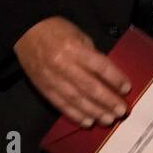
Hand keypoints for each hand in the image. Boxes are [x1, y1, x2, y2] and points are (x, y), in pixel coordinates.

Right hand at [13, 16, 131, 127]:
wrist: (26, 32)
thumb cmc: (57, 30)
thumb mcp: (80, 35)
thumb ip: (92, 54)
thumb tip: (107, 74)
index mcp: (74, 49)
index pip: (100, 66)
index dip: (115, 79)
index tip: (126, 88)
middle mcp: (63, 65)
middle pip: (90, 87)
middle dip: (107, 101)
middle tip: (121, 111)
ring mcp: (52, 79)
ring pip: (76, 100)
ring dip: (94, 112)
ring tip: (108, 119)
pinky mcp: (43, 88)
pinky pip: (61, 105)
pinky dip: (75, 115)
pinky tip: (87, 122)